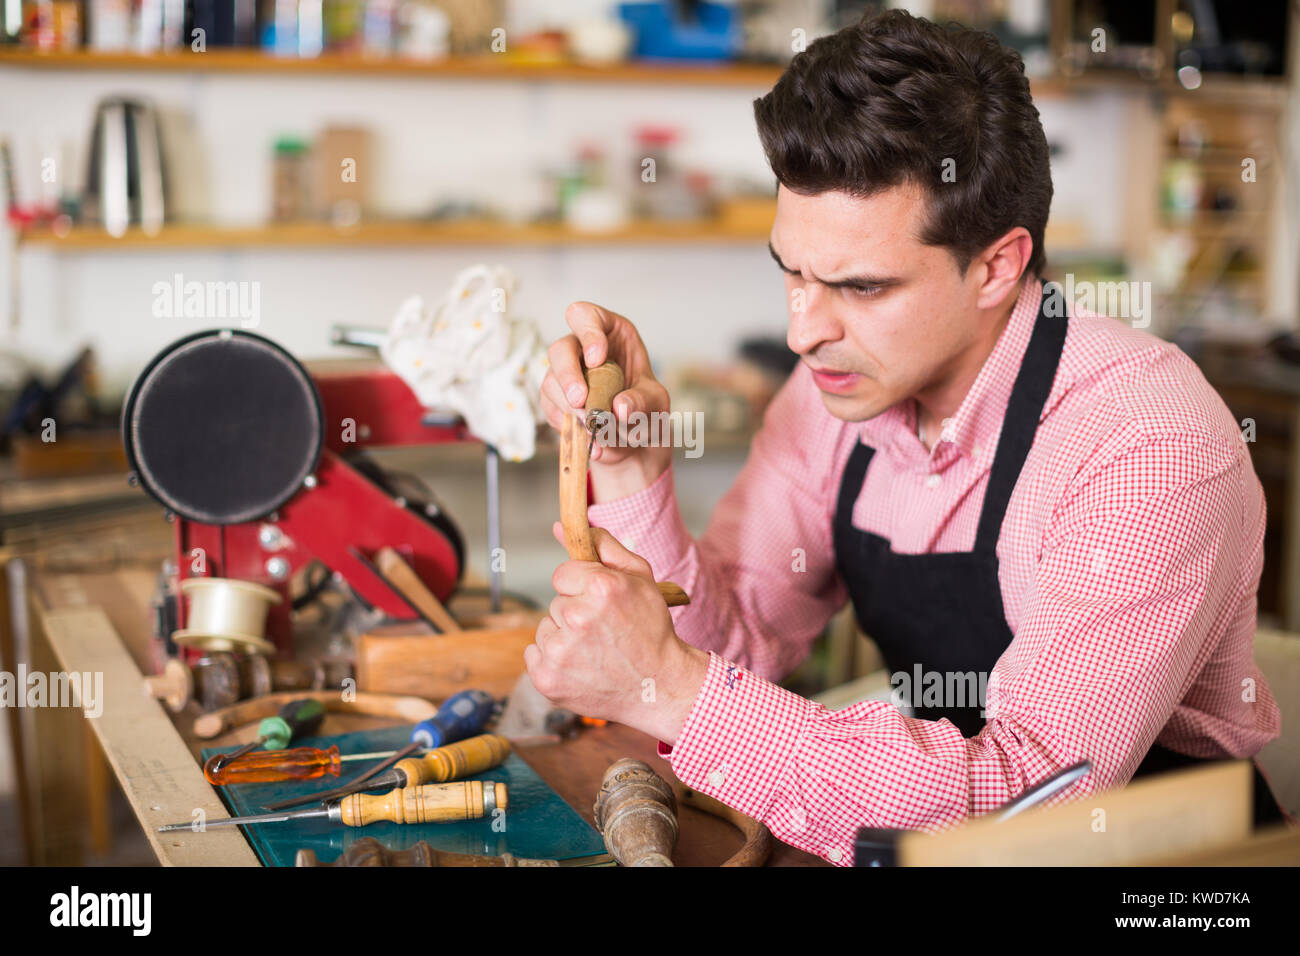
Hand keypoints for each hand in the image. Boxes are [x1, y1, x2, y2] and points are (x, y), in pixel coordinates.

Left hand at [524, 523, 707, 743]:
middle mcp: (577, 618)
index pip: (562, 574)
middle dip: (575, 613)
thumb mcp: (640, 578)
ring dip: (564, 637)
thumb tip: (559, 527)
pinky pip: (535, 655)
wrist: (659, 686)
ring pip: (546, 628)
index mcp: (600, 587)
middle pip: (556, 603)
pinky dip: (554, 661)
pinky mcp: (548, 679)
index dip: (581, 587)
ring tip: (596, 651)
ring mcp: (561, 652)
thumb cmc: (651, 629)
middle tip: (604, 632)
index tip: (599, 604)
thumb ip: (602, 546)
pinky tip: (582, 667)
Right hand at [540, 302, 671, 480]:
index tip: (597, 359)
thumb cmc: (645, 407)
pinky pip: (550, 409)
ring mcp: (565, 374)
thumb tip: (620, 408)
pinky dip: (569, 426)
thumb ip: (643, 401)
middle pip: (560, 349)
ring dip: (571, 408)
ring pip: (551, 382)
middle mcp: (581, 349)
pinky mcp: (555, 400)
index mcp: (609, 333)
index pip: (586, 316)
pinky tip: (589, 439)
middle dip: (568, 376)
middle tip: (582, 401)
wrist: (634, 440)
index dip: (587, 333)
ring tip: (595, 429)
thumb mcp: (656, 402)